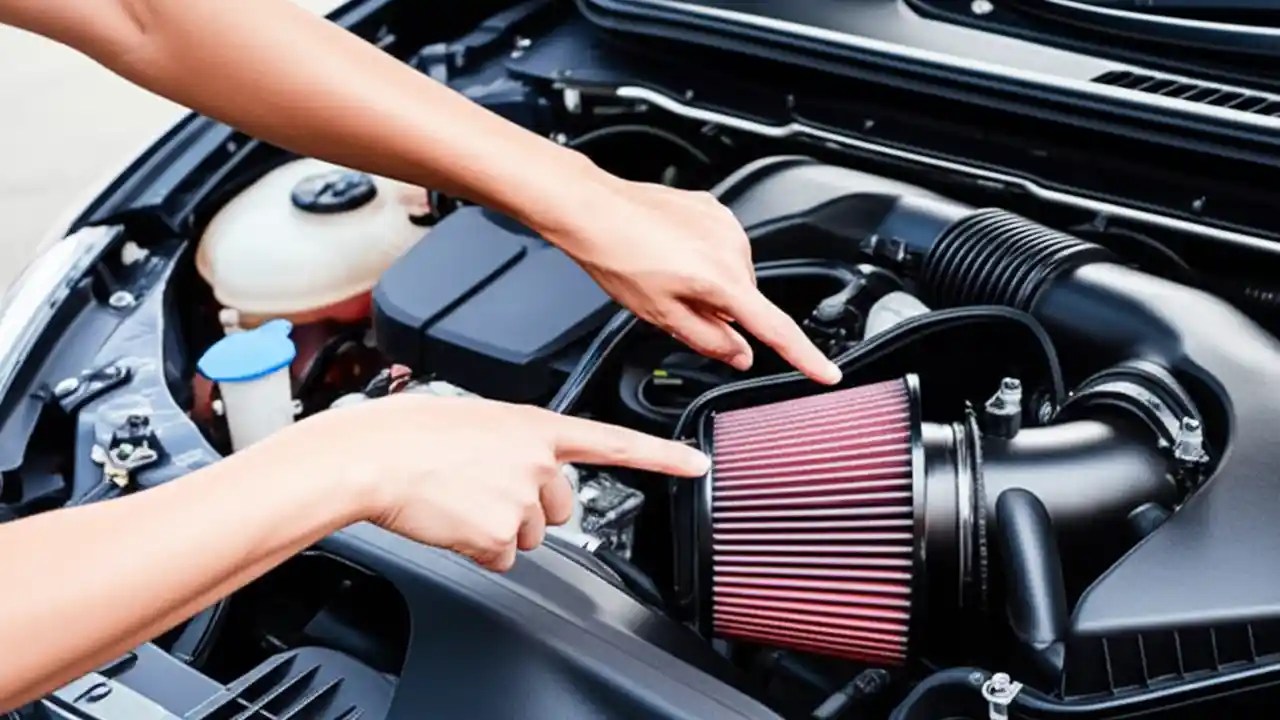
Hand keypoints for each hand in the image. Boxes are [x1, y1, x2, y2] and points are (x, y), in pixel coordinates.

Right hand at [264, 393, 708, 570]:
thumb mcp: (476, 418)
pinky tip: (451, 521)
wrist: (371, 456)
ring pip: (527, 535)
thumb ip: (514, 441)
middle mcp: (538, 461)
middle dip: (528, 506)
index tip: (697, 463)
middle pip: (559, 506)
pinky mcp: (499, 536)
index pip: (614, 442)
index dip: (662, 455)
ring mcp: (522, 500)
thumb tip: (521, 467)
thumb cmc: (409, 432)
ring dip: (497, 526)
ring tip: (459, 499)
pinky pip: (499, 557)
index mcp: (535, 425)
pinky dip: (475, 548)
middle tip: (482, 490)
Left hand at [536, 176, 841, 384]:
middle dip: (721, 313)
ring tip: (666, 275)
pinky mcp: (713, 208)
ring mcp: (724, 224)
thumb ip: (708, 341)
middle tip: (678, 307)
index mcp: (722, 281)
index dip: (804, 356)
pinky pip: (720, 247)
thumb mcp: (660, 315)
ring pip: (733, 275)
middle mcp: (731, 248)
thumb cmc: (617, 257)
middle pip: (745, 301)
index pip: (775, 328)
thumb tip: (739, 356)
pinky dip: (703, 259)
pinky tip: (670, 255)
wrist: (593, 209)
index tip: (827, 373)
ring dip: (711, 285)